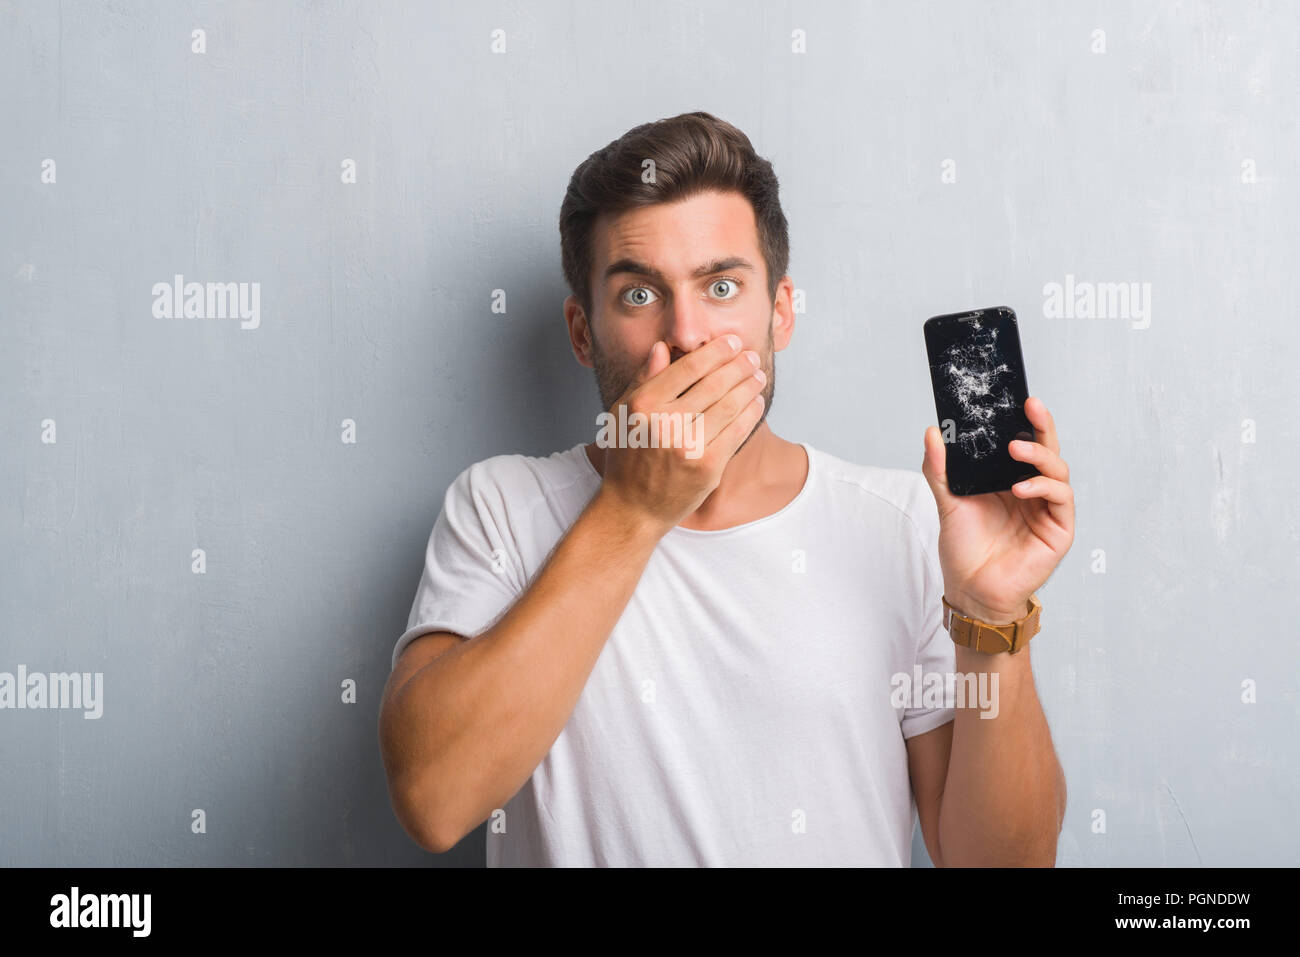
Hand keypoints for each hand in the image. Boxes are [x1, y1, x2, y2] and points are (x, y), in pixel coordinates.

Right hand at [596, 334, 766, 535]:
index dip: (715, 352)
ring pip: (729, 405)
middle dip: (738, 366)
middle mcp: (665, 423)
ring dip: (749, 386)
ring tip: (757, 376)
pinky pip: (736, 431)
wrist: (634, 508)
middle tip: (750, 356)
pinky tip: (755, 402)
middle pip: (714, 383)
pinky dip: (750, 413)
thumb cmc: (627, 457)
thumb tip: (662, 347)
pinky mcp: (707, 466)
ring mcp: (688, 446)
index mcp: (643, 405)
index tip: (730, 342)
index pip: (688, 368)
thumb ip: (643, 379)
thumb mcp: (623, 413)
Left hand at [920, 396, 1074, 623]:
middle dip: (1042, 426)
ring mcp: (1048, 510)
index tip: (1019, 397)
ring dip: (1039, 455)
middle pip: (1047, 450)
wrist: (971, 590)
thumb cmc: (964, 549)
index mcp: (1010, 480)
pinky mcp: (1059, 530)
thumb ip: (940, 469)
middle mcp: (1033, 491)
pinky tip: (1020, 487)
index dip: (1026, 421)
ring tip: (1015, 449)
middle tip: (1030, 406)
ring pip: (1058, 470)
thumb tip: (932, 432)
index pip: (1024, 443)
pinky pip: (1061, 498)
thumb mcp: (948, 502)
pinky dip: (1043, 487)